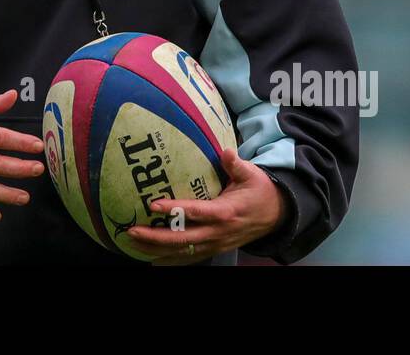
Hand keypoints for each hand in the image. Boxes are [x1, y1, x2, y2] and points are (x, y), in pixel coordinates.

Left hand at [125, 147, 284, 265]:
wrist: (277, 216)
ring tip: (134, 243)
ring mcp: (215, 243)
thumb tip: (226, 151)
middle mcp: (217, 232)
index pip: (195, 212)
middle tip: (132, 230)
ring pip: (183, 251)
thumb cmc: (260, 191)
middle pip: (182, 239)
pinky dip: (170, 258)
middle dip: (155, 238)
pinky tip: (151, 258)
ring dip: (157, 249)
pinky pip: (189, 257)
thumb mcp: (251, 175)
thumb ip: (236, 165)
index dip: (174, 210)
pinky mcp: (214, 248)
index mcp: (225, 212)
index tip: (154, 205)